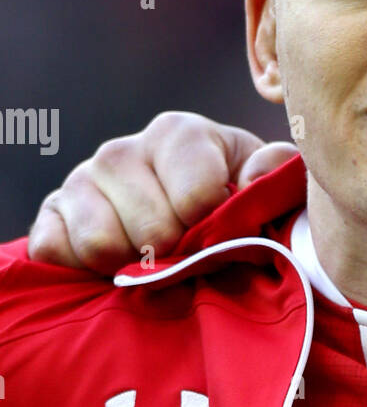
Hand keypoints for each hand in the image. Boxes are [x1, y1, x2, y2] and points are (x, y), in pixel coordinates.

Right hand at [27, 111, 299, 273]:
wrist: (182, 225)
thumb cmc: (231, 203)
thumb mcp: (267, 186)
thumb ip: (276, 172)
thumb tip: (253, 177)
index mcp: (178, 134)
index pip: (197, 198)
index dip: (216, 231)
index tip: (225, 235)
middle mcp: (121, 150)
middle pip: (151, 230)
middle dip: (177, 256)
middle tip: (189, 256)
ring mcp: (80, 181)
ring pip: (101, 244)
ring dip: (133, 268)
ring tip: (154, 260)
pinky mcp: (50, 215)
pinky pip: (55, 252)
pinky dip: (86, 271)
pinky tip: (116, 264)